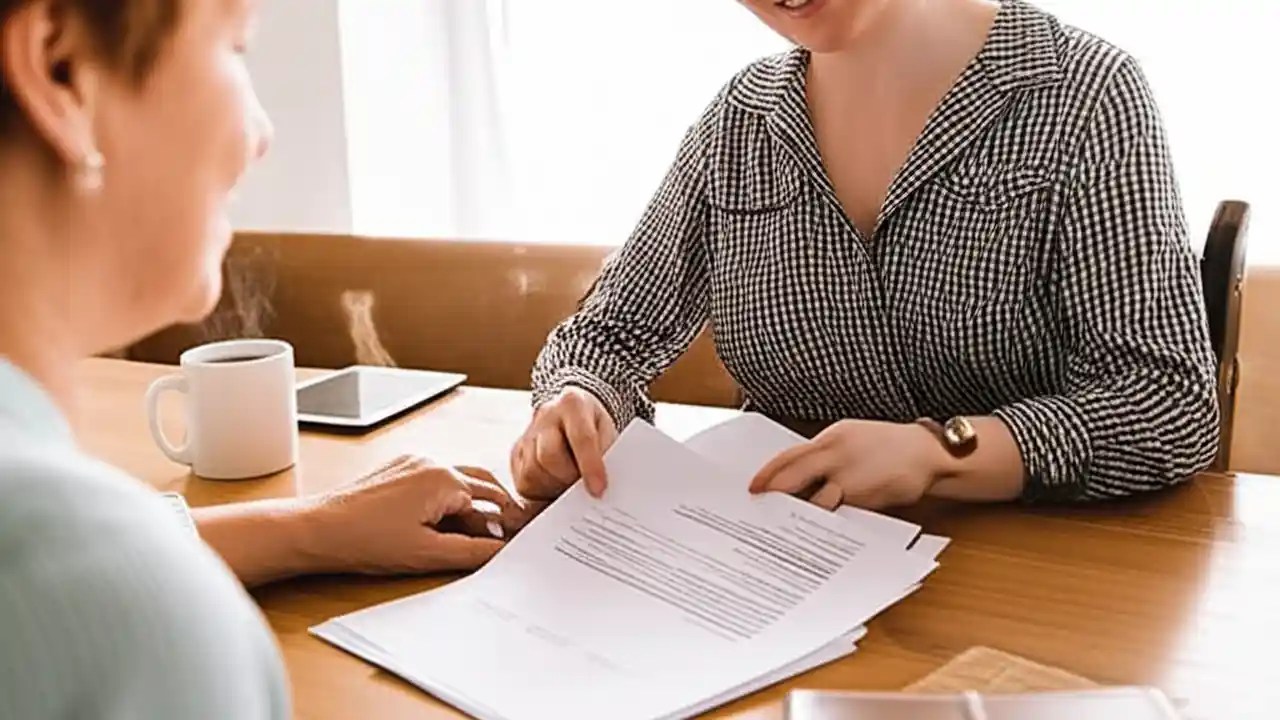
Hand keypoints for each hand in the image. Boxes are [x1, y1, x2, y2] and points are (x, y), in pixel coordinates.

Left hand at [304, 455, 515, 575]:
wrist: (316, 530)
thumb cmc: (365, 540)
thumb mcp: (427, 554)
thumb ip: (471, 552)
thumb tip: (500, 549)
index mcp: (445, 480)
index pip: (492, 501)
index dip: (509, 522)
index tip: (521, 537)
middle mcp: (432, 463)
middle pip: (481, 482)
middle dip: (496, 508)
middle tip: (508, 532)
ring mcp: (413, 463)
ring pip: (458, 480)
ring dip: (471, 504)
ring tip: (476, 532)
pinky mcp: (397, 470)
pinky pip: (435, 480)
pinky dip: (448, 499)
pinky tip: (443, 522)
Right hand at [511, 387, 617, 499]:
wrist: (572, 413)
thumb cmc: (593, 425)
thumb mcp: (608, 431)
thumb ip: (606, 453)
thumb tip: (597, 484)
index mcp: (573, 404)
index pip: (582, 438)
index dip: (590, 467)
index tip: (598, 491)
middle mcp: (545, 416)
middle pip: (549, 456)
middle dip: (567, 477)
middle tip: (582, 485)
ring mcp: (527, 433)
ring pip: (533, 472)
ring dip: (554, 486)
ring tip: (569, 482)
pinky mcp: (516, 452)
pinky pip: (523, 481)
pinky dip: (541, 490)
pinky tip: (555, 483)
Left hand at [749, 420, 951, 510]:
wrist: (927, 453)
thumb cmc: (889, 448)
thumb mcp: (852, 440)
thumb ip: (826, 456)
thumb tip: (800, 475)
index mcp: (831, 438)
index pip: (790, 454)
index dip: (769, 472)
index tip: (753, 486)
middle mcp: (836, 453)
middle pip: (794, 474)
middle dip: (774, 492)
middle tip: (757, 507)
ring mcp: (850, 476)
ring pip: (813, 499)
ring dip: (797, 513)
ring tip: (781, 526)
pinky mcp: (865, 497)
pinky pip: (838, 515)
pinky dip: (824, 523)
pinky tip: (814, 533)